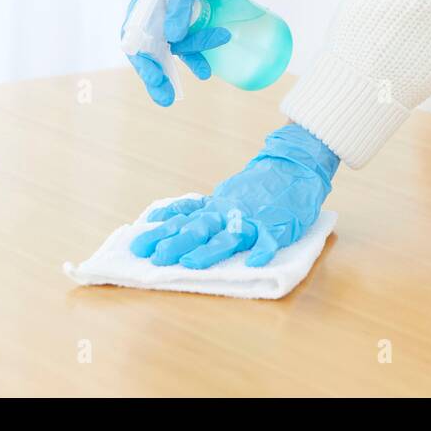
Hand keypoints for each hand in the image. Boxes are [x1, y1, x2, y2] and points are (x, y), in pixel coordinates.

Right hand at [123, 0, 261, 105]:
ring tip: (207, 73)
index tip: (155, 79)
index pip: (134, 31)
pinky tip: (213, 58)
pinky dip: (201, 46)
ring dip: (189, 58)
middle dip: (158, 71)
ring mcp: (174, 3)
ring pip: (174, 40)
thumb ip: (182, 3)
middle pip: (150, 42)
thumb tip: (171, 40)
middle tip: (168, 99)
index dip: (142, 59)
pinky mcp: (191, 5)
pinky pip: (190, 33)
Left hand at [130, 123, 338, 267]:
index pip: (183, 218)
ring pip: (227, 236)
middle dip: (175, 243)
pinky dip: (263, 251)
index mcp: (216, 207)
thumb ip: (203, 208)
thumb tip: (172, 218)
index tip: (137, 241)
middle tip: (154, 257)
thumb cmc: (259, 185)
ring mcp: (252, 219)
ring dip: (208, 251)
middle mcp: (228, 212)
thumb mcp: (225, 194)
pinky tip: (255, 264)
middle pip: (198, 228)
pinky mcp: (276, 226)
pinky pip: (269, 240)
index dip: (160, 230)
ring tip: (189, 263)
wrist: (293, 166)